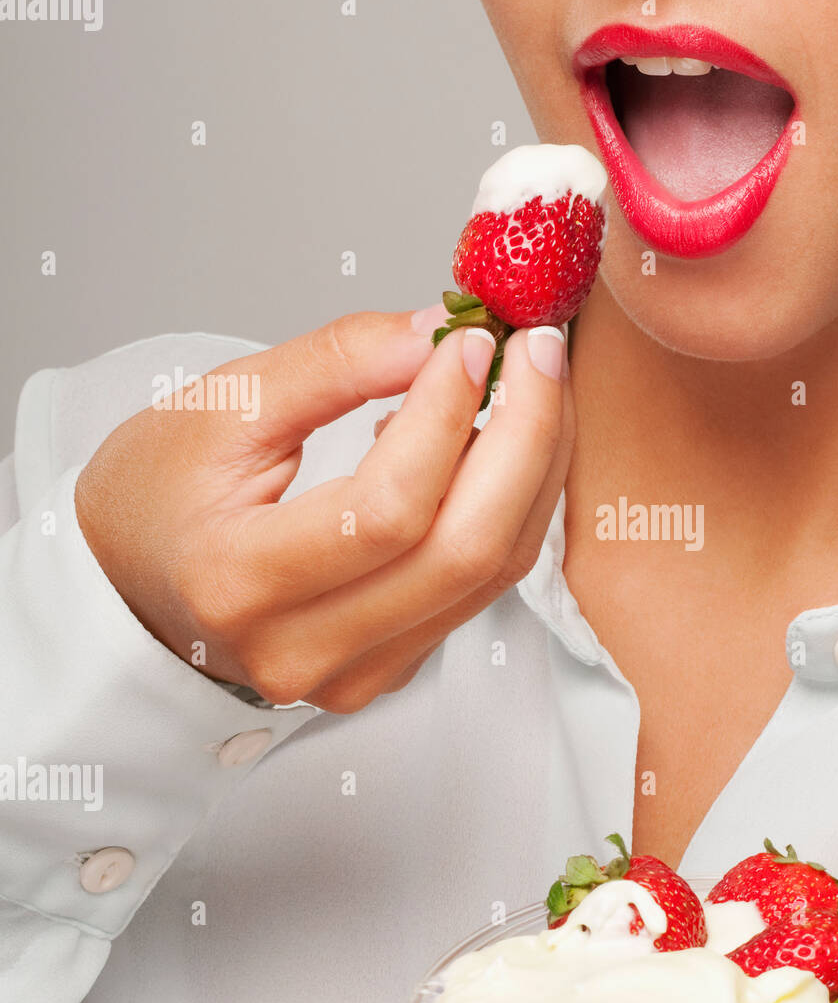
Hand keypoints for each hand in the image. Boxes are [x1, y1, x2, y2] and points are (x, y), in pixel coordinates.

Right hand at [75, 309, 572, 712]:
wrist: (133, 579)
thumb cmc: (160, 491)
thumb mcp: (225, 403)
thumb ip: (339, 361)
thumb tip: (445, 328)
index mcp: (238, 582)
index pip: (388, 509)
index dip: (449, 416)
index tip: (473, 339)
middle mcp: (301, 650)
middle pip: (465, 551)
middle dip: (526, 437)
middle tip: (538, 352)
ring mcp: (353, 673)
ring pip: (493, 572)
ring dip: (534, 468)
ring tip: (532, 386)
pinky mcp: (389, 670)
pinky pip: (482, 588)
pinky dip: (510, 508)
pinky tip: (500, 446)